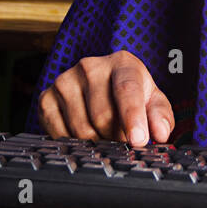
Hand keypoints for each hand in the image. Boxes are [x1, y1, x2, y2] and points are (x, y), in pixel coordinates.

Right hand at [38, 51, 173, 145]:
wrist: (100, 87)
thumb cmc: (131, 96)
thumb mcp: (152, 101)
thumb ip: (160, 116)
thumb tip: (160, 132)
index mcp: (122, 63)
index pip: (127, 89)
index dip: (133, 117)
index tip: (138, 140)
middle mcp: (90, 66)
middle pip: (103, 116)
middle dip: (116, 137)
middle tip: (122, 141)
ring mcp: (64, 81)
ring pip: (81, 129)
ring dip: (97, 143)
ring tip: (105, 136)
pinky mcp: (46, 97)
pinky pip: (60, 133)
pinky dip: (74, 144)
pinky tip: (84, 136)